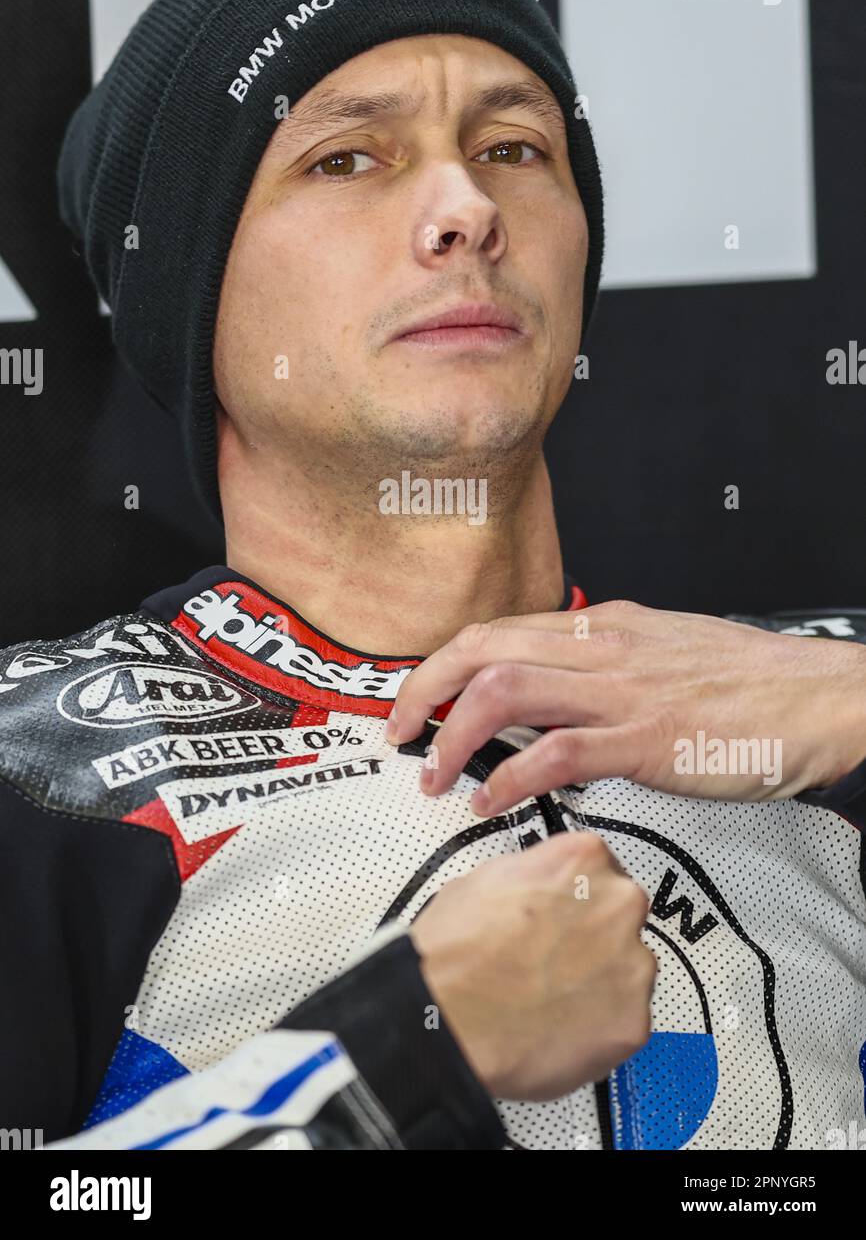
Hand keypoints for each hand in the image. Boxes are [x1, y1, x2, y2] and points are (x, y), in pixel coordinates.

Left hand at [385, 599, 865, 815]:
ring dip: (453, 736)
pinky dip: (506, 780)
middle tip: (397, 733)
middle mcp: (605, 647)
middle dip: (424, 689)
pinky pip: (554, 754)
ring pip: (505, 690)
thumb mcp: (667, 653)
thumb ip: (608, 666)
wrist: (825, 698)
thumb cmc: (754, 684)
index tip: (416, 699)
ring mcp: (623, 691)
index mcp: (607, 625)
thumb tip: (558, 690)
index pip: (500, 630)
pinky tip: (488, 803)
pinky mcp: (646, 741)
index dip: (443, 663)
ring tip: (433, 775)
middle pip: (484, 648)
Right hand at [410, 830, 655, 1099]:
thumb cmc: (454, 952)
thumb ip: (539, 875)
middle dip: (594, 936)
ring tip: (550, 999)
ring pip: (628, 969)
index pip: (602, 868)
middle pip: (621, 916)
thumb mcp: (488, 878)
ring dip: (600, 981)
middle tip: (553, 959)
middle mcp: (620, 905)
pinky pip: (625, 1018)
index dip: (578, 895)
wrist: (444, 1020)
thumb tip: (546, 888)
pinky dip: (598, 1025)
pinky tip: (558, 1026)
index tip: (565, 912)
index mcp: (585, 860)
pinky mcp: (634, 1021)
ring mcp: (633, 966)